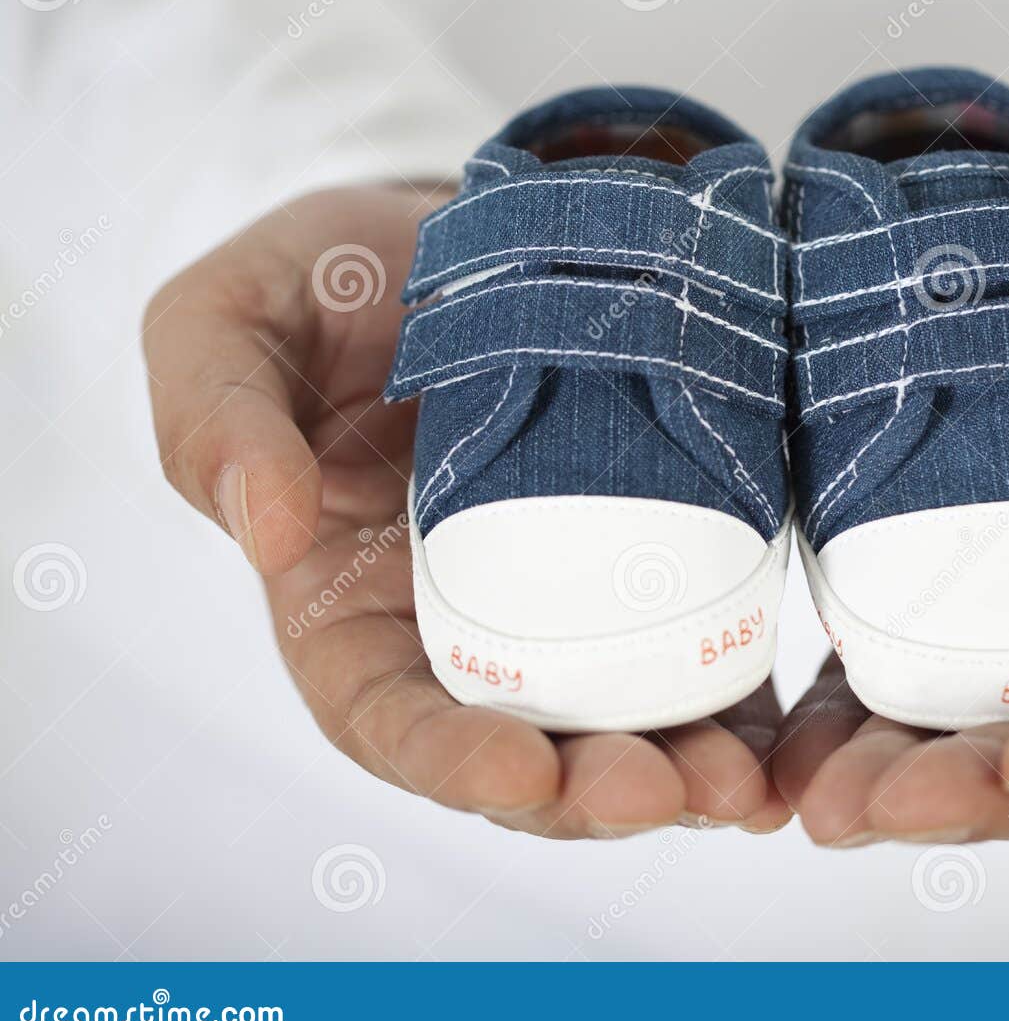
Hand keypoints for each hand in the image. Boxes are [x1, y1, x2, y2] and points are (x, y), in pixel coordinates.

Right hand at [143, 184, 789, 836]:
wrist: (458, 226)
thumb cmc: (323, 282)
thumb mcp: (227, 323)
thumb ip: (212, 420)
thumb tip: (263, 532)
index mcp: (345, 608)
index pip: (386, 720)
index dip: (449, 762)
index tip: (522, 772)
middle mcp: (460, 631)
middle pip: (522, 752)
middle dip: (590, 793)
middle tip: (667, 790)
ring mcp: (564, 607)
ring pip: (619, 727)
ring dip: (681, 772)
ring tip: (741, 786)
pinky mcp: (651, 563)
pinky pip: (695, 653)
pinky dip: (737, 707)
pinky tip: (784, 739)